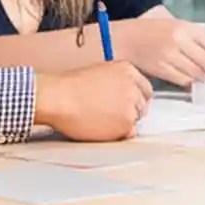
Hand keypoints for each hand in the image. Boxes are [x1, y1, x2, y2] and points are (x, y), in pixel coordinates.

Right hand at [35, 60, 152, 140]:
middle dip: (131, 111)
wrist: (58, 98)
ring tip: (101, 121)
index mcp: (127, 70)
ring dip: (124, 122)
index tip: (131, 106)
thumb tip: (121, 96)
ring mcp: (131, 105)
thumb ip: (116, 82)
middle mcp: (133, 86)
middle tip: (112, 117)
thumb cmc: (68, 87)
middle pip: (142, 105)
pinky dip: (119, 134)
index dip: (137, 99)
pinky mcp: (126, 123)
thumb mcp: (99, 73)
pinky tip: (103, 129)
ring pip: (136, 119)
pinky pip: (129, 133)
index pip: (145, 89)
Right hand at [113, 19, 204, 87]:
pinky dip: (189, 81)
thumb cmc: (154, 31)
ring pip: (195, 72)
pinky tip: (190, 80)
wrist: (127, 37)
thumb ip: (196, 40)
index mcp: (186, 27)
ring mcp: (169, 55)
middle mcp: (179, 40)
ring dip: (203, 77)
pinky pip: (182, 79)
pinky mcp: (160, 68)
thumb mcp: (177, 27)